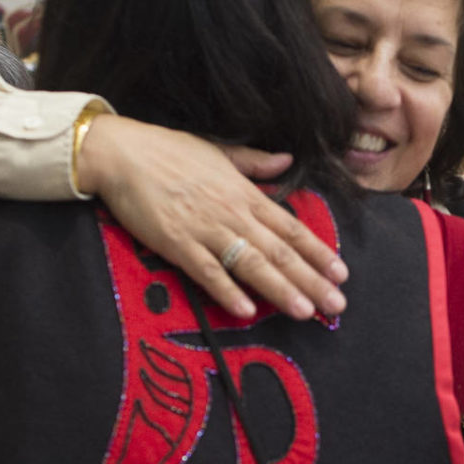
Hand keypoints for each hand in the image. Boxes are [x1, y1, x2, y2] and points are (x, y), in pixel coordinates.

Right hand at [76, 114, 348, 320]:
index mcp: (244, 193)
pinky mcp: (176, 243)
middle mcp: (231, 213)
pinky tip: (246, 311)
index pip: (290, 227)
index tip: (341, 273)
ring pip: (250, 263)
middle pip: (278, 251)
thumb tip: (286, 161)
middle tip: (335, 306)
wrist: (122, 153)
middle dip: (310, 279)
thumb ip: (255, 163)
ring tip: (304, 312)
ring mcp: (204, 229)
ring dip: (279, 289)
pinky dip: (226, 291)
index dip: (317, 251)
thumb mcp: (218, 152)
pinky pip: (206, 272)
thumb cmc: (168, 151)